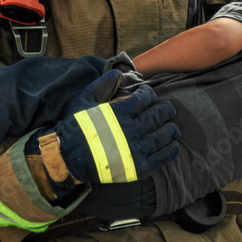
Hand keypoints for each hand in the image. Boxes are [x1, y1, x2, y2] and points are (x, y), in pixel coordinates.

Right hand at [47, 70, 180, 184]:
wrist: (67, 158)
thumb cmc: (76, 127)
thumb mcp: (85, 100)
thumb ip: (102, 85)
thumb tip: (117, 73)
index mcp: (120, 113)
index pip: (144, 98)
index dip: (149, 94)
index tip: (149, 95)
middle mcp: (131, 130)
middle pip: (157, 116)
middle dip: (166, 110)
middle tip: (169, 109)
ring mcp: (136, 149)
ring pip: (162, 136)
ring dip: (171, 130)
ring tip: (174, 127)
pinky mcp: (138, 167)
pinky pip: (161, 157)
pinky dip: (170, 150)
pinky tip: (174, 145)